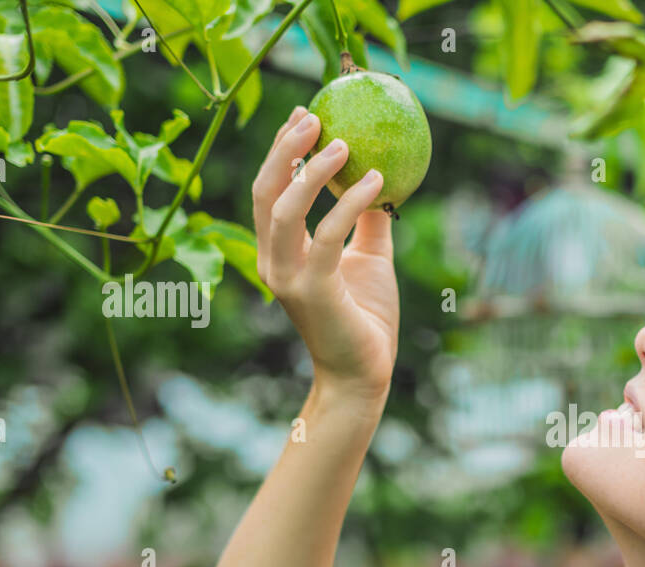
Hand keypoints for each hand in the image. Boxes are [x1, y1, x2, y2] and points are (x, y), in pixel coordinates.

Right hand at [252, 105, 398, 400]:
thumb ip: (365, 222)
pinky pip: (328, 234)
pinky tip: (376, 182)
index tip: (304, 116)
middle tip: (313, 116)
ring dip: (312, 170)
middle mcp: (273, 262)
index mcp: (278, 253)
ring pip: (285, 209)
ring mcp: (288, 277)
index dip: (281, 151)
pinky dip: (351, 202)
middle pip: (265, 192)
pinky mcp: (313, 290)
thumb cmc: (365, 317)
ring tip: (344, 143)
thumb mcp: (367, 259)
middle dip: (285, 148)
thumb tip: (379, 178)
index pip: (269, 192)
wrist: (364, 372)